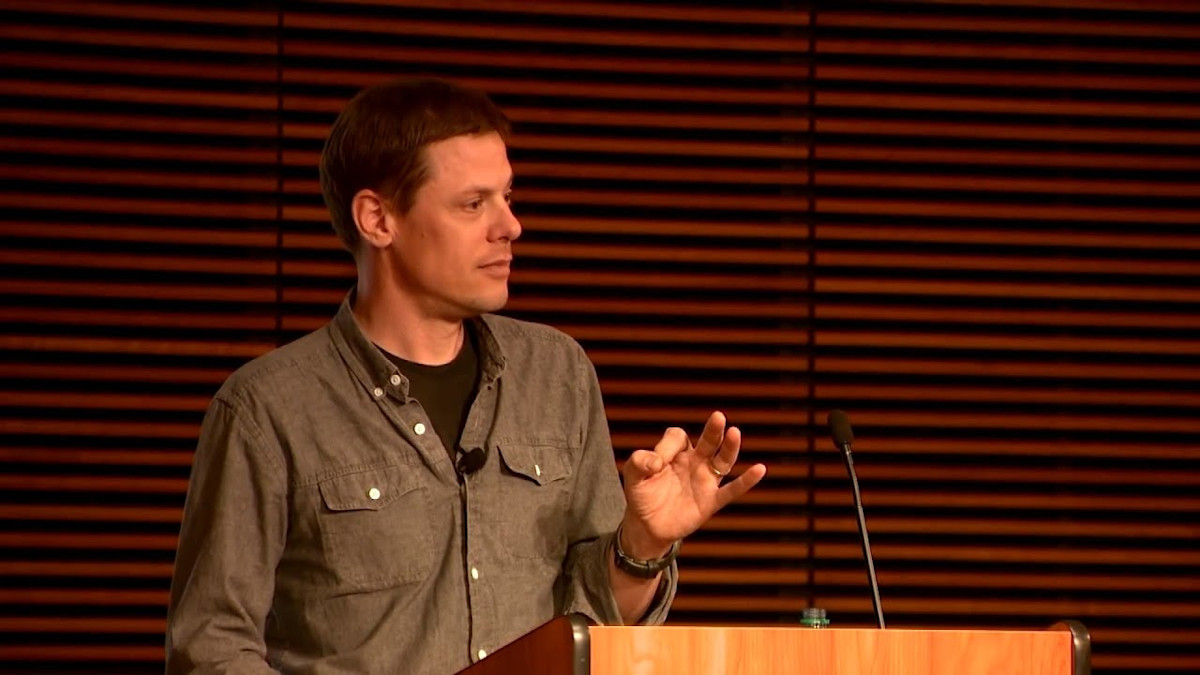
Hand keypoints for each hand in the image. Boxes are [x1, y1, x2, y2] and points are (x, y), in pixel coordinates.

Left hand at [619, 411, 766, 558]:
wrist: (647, 526)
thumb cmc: (641, 495)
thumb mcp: (632, 475)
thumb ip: (639, 461)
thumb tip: (657, 461)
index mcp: (675, 452)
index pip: (678, 437)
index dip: (669, 445)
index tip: (657, 462)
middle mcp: (694, 462)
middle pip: (707, 441)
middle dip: (712, 430)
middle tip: (718, 417)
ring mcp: (705, 481)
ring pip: (722, 461)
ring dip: (729, 448)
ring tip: (734, 433)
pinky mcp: (711, 501)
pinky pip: (731, 490)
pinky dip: (746, 481)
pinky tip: (760, 469)